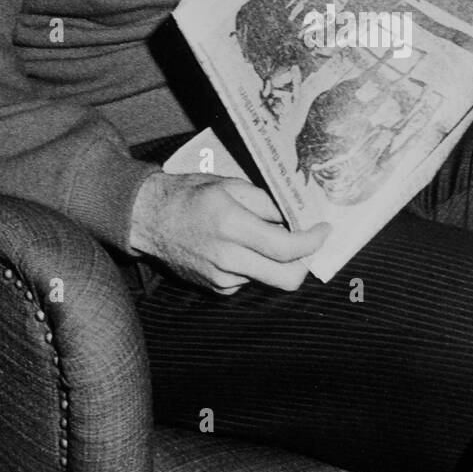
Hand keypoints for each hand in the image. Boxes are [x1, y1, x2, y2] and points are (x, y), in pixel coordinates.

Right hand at [130, 171, 329, 293]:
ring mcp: (221, 277)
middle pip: (287, 278)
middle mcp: (228, 258)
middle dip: (305, 262)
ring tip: (260, 236)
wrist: (149, 219)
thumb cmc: (189, 195)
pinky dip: (254, 266)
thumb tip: (295, 217)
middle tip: (306, 242)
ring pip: (269, 278)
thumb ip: (266, 203)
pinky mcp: (216, 288)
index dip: (313, 241)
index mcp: (232, 225)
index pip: (287, 247)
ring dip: (276, 261)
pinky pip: (249, 280)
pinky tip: (238, 248)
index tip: (323, 229)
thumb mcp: (230, 184)